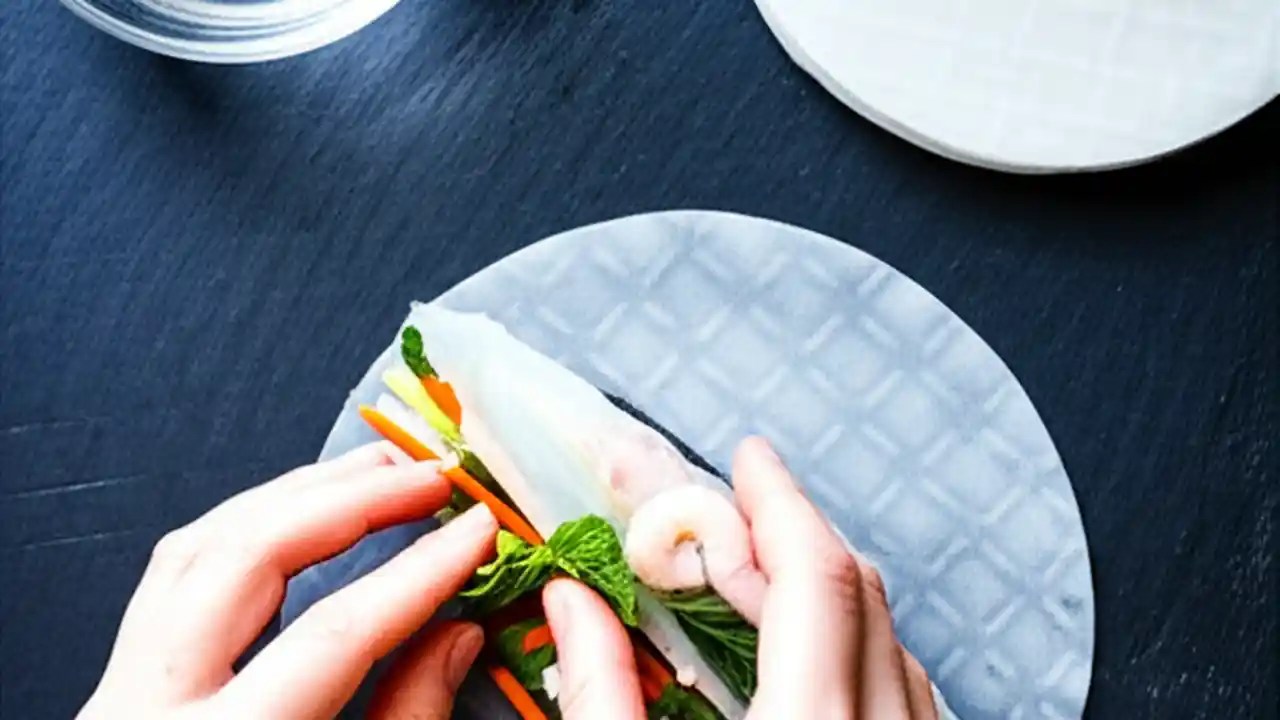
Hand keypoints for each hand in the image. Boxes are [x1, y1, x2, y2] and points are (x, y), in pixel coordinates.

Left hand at [78, 442, 498, 719]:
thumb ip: (406, 717)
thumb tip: (460, 625)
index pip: (336, 633)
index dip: (420, 571)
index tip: (479, 528)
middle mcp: (152, 707)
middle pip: (250, 556)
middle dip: (352, 499)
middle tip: (432, 476)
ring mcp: (123, 685)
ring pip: (202, 542)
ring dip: (299, 492)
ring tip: (382, 471)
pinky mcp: (121, 675)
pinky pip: (181, 565)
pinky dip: (252, 520)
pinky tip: (307, 508)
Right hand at [543, 436, 937, 719]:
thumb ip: (603, 693)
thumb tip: (575, 604)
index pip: (818, 580)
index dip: (783, 505)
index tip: (750, 462)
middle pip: (863, 595)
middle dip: (800, 536)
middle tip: (743, 511)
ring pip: (895, 644)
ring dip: (834, 596)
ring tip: (767, 580)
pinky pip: (907, 694)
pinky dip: (862, 651)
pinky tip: (813, 658)